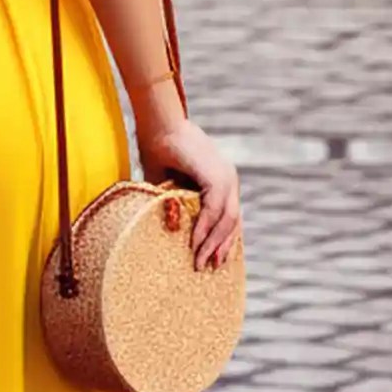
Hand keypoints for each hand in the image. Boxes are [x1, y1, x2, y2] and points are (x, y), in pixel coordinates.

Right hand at [138, 118, 241, 270]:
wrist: (159, 123)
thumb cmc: (158, 148)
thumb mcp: (166, 183)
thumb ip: (172, 202)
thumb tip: (169, 226)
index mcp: (220, 180)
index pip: (228, 216)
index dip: (223, 238)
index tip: (215, 259)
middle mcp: (229, 180)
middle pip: (233, 221)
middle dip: (222, 246)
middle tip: (212, 267)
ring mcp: (226, 178)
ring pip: (227, 219)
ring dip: (213, 242)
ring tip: (200, 261)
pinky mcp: (216, 177)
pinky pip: (213, 210)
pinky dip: (205, 229)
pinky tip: (195, 244)